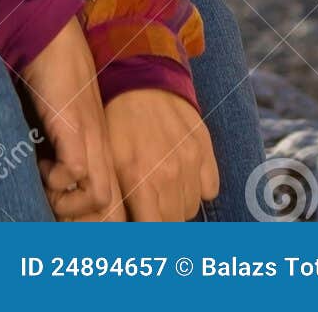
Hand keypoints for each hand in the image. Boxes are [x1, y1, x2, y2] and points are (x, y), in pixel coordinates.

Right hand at [18, 16, 118, 220]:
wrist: (50, 33)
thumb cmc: (52, 74)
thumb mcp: (63, 122)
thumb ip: (63, 152)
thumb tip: (48, 187)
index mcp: (103, 149)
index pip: (117, 207)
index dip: (94, 224)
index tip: (65, 221)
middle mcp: (104, 148)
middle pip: (115, 212)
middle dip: (84, 225)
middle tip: (54, 213)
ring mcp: (92, 137)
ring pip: (103, 200)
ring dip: (69, 205)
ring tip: (47, 186)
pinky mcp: (74, 126)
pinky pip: (78, 172)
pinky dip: (58, 179)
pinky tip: (42, 162)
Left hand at [103, 89, 219, 220]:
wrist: (140, 80)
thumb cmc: (116, 121)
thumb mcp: (107, 159)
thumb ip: (118, 198)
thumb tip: (123, 229)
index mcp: (141, 180)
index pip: (154, 232)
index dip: (147, 236)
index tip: (141, 227)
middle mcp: (170, 175)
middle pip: (173, 223)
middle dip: (159, 221)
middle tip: (147, 206)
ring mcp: (191, 163)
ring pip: (191, 208)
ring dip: (177, 205)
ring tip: (161, 185)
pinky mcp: (205, 151)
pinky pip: (209, 189)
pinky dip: (198, 188)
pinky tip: (181, 174)